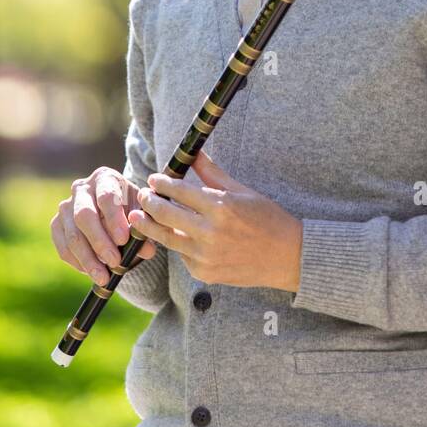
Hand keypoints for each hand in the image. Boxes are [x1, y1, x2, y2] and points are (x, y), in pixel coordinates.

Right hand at [51, 166, 157, 285]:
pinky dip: (77, 262)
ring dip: (89, 259)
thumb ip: (144, 229)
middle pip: (84, 215)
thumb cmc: (130, 209)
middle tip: (115, 262)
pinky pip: (63, 247)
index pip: (106, 196)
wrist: (113, 210)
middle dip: (100, 241)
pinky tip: (92, 272)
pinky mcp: (57, 225)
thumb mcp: (141, 213)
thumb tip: (146, 250)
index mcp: (105, 178)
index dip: (114, 219)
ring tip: (104, 277)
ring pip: (73, 235)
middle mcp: (81, 188)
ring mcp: (66, 206)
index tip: (124, 240)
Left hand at [127, 149, 303, 291]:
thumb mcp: (242, 191)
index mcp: (220, 207)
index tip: (154, 178)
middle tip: (143, 195)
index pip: (180, 191)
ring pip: (167, 239)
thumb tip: (194, 153)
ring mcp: (206, 256)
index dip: (163, 183)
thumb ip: (213, 174)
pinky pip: (183, 256)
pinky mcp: (204, 273)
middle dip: (150, 202)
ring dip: (150, 226)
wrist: (288, 257)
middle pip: (166, 215)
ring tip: (138, 217)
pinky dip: (177, 245)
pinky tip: (173, 236)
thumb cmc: (267, 218)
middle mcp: (210, 232)